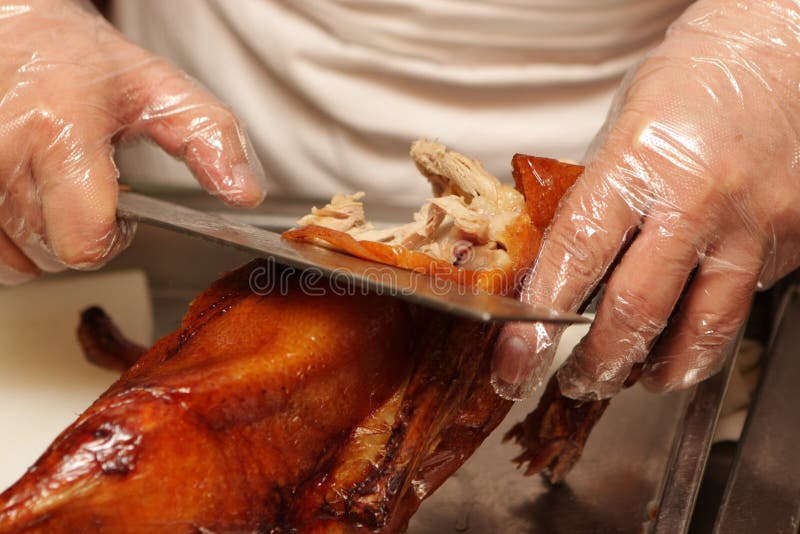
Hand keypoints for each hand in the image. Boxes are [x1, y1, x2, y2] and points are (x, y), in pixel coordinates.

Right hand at [0, 0, 265, 283]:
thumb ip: (211, 139)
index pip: (83, 241)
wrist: (13, 32)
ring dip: (46, 235)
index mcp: (59, 132)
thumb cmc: (84, 64)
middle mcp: (1, 154)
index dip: (111, 238)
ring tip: (57, 185)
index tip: (118, 213)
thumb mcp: (162, 91)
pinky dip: (13, 235)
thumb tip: (243, 192)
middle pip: (55, 255)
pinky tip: (29, 195)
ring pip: (18, 260)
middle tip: (88, 185)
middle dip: (83, 232)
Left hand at [492, 0, 799, 399]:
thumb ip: (595, 203)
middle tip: (573, 378)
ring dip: (654, 369)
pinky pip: (739, 308)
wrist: (782, 48)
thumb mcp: (621, 132)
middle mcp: (698, 199)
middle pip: (635, 311)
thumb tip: (557, 271)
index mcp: (639, 164)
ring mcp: (751, 225)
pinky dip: (703, 338)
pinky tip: (682, 341)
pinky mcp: (790, 241)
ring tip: (630, 377)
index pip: (576, 258)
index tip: (517, 357)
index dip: (539, 319)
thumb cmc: (693, 82)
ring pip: (699, 330)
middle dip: (595, 363)